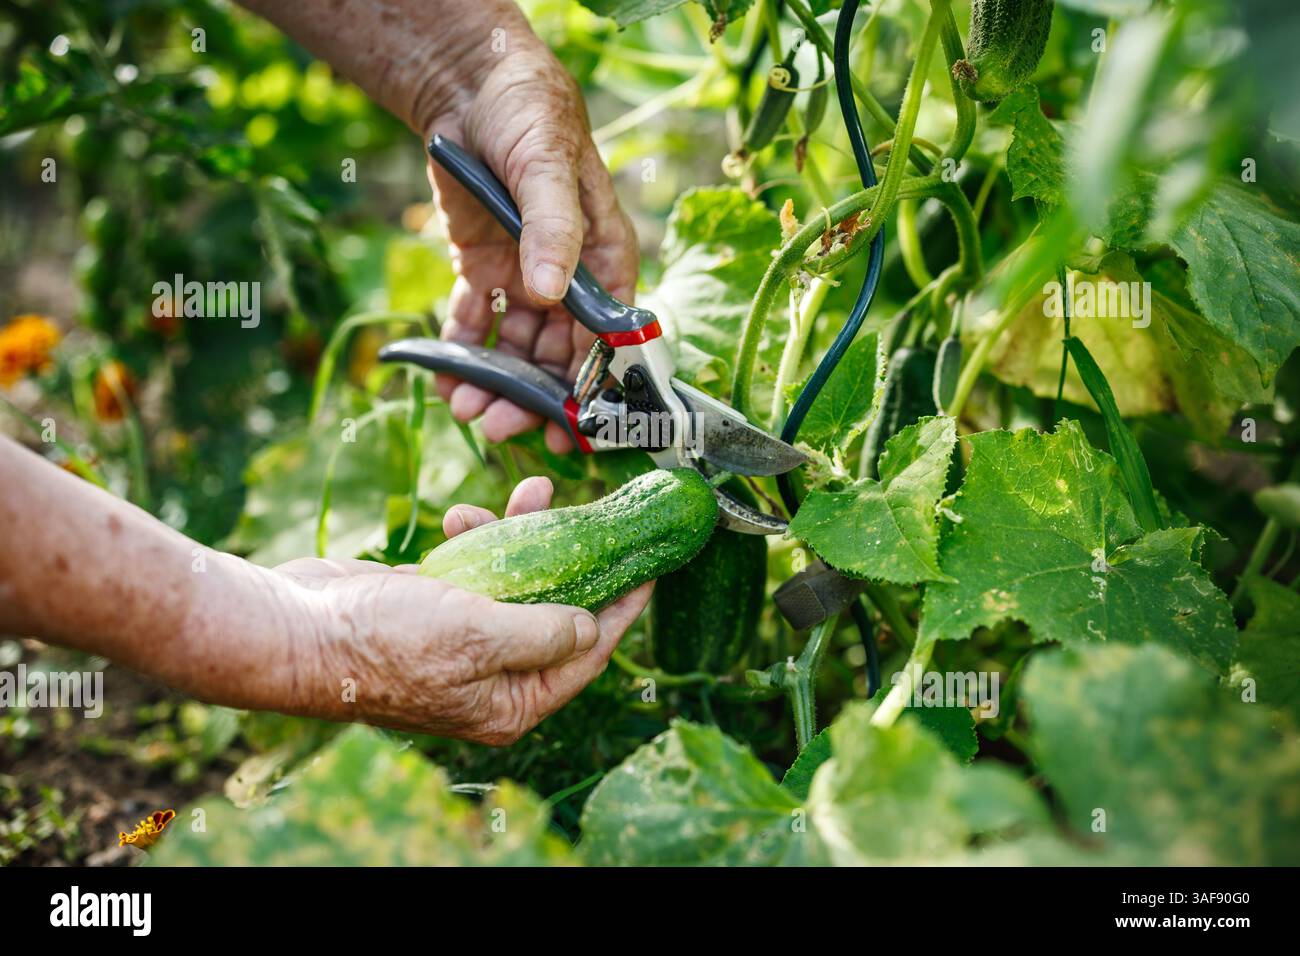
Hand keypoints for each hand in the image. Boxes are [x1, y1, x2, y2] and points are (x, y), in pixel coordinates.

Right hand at [275, 477, 650, 743]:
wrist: (294, 628)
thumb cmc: (382, 644)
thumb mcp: (480, 637)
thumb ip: (544, 633)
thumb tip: (590, 629)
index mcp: (510, 703)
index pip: (587, 655)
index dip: (622, 610)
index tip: (650, 570)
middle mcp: (490, 677)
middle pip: (555, 612)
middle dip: (571, 558)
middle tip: (594, 514)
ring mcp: (459, 641)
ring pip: (514, 581)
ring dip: (521, 535)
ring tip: (530, 493)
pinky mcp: (431, 608)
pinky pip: (473, 568)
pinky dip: (474, 539)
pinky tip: (461, 515)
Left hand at [427, 29, 638, 453]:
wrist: (470, 85)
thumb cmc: (529, 114)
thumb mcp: (545, 165)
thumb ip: (553, 227)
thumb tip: (549, 292)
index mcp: (603, 255)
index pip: (606, 333)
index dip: (591, 383)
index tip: (571, 426)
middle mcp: (567, 275)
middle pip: (557, 352)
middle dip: (531, 394)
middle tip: (502, 427)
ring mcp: (524, 275)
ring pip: (514, 346)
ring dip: (493, 381)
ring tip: (466, 410)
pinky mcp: (483, 269)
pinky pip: (474, 322)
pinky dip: (460, 351)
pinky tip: (444, 378)